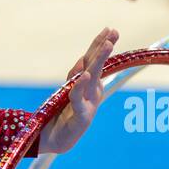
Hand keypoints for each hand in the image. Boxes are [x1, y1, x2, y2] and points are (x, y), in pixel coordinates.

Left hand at [40, 28, 118, 155]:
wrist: (55, 139)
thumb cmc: (62, 115)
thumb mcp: (69, 92)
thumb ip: (76, 78)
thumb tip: (83, 60)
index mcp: (89, 85)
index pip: (94, 60)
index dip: (100, 44)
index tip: (109, 29)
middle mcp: (91, 93)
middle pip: (97, 66)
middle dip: (104, 49)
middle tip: (113, 33)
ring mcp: (87, 104)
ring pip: (92, 78)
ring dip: (98, 60)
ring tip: (107, 44)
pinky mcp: (80, 118)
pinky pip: (78, 99)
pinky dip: (80, 86)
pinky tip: (84, 75)